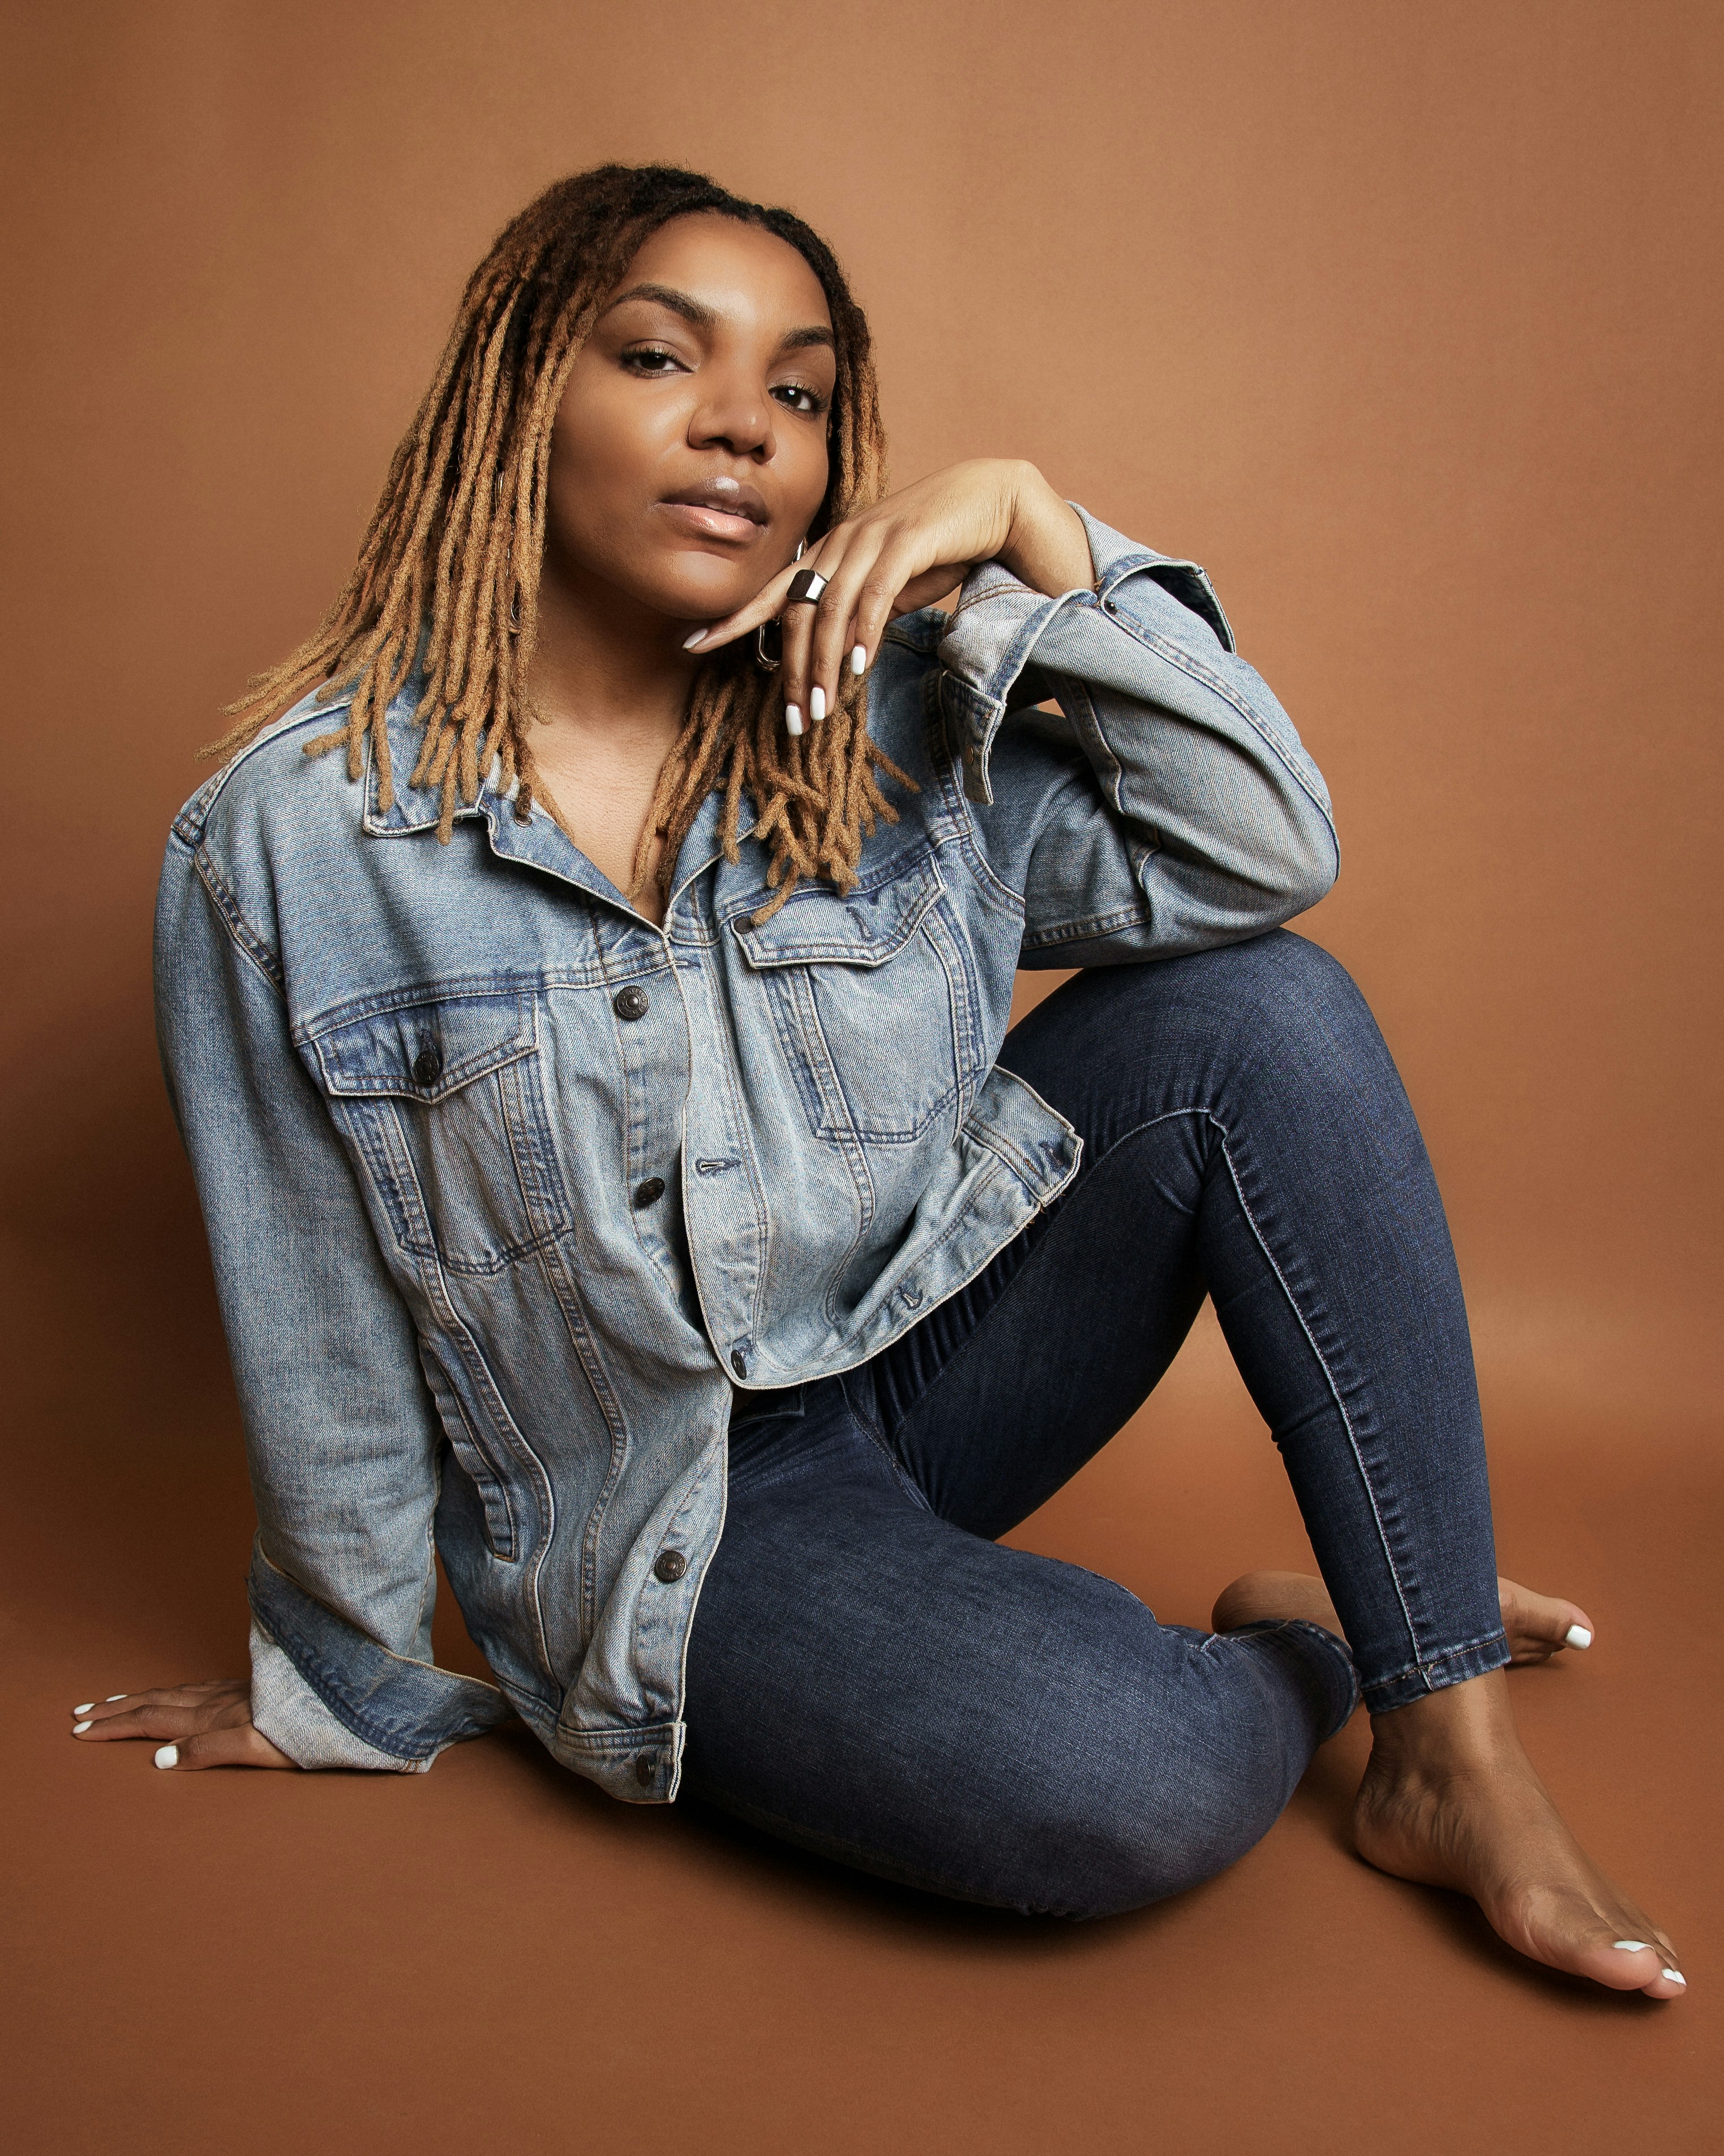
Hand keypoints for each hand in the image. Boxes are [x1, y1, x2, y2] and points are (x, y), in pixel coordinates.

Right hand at [68, 1680, 295, 1769]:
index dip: (114, 1726)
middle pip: (153, 1703)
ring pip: (172, 1693)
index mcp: (211, 1718)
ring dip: (138, 1699)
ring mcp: (230, 1693)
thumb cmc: (303, 1732)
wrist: (340, 1703)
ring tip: (112, 1701)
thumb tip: (160, 1759)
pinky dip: (169, 1692)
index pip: (150, 1721)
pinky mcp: (245, 1690)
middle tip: (80, 1714)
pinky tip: (171, 1693)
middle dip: (115, 1710)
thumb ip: (208, 1752)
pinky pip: (194, 1689)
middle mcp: (215, 1702)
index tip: (80, 1730)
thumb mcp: (256, 1749)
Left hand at [684, 458, 1092, 733]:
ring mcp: (870, 538)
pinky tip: (859, 667)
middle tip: (794, 720)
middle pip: (798, 612)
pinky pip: (874, 594)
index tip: (692, 644)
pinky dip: (864, 632)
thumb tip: (840, 654)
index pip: (771, 590)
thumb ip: (859, 612)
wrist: (989, 501)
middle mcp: (839, 542)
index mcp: (828, 551)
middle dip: (793, 671)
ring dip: (825, 667)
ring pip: (832, 610)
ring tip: (821, 711)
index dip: (732, 617)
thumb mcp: (888, 584)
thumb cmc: (938, 546)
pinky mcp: (906, 541)